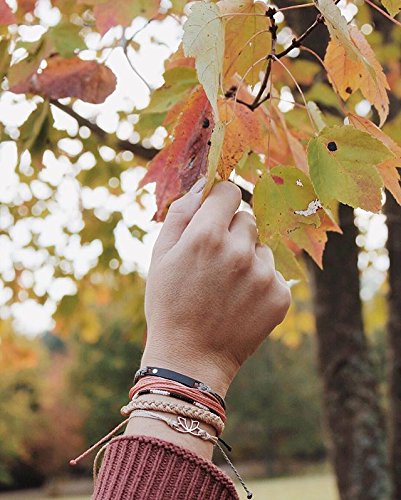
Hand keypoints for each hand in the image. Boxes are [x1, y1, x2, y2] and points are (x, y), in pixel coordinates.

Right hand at [142, 180, 290, 395]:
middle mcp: (240, 250)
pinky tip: (240, 301)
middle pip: (247, 218)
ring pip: (261, 247)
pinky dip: (260, 281)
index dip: (220, 201)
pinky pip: (273, 272)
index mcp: (207, 235)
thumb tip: (203, 184)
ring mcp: (264, 274)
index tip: (215, 213)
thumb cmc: (169, 304)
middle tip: (214, 260)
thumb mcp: (160, 256)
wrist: (190, 359)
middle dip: (232, 231)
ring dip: (248, 257)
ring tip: (226, 286)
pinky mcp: (280, 295)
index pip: (229, 191)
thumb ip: (181, 214)